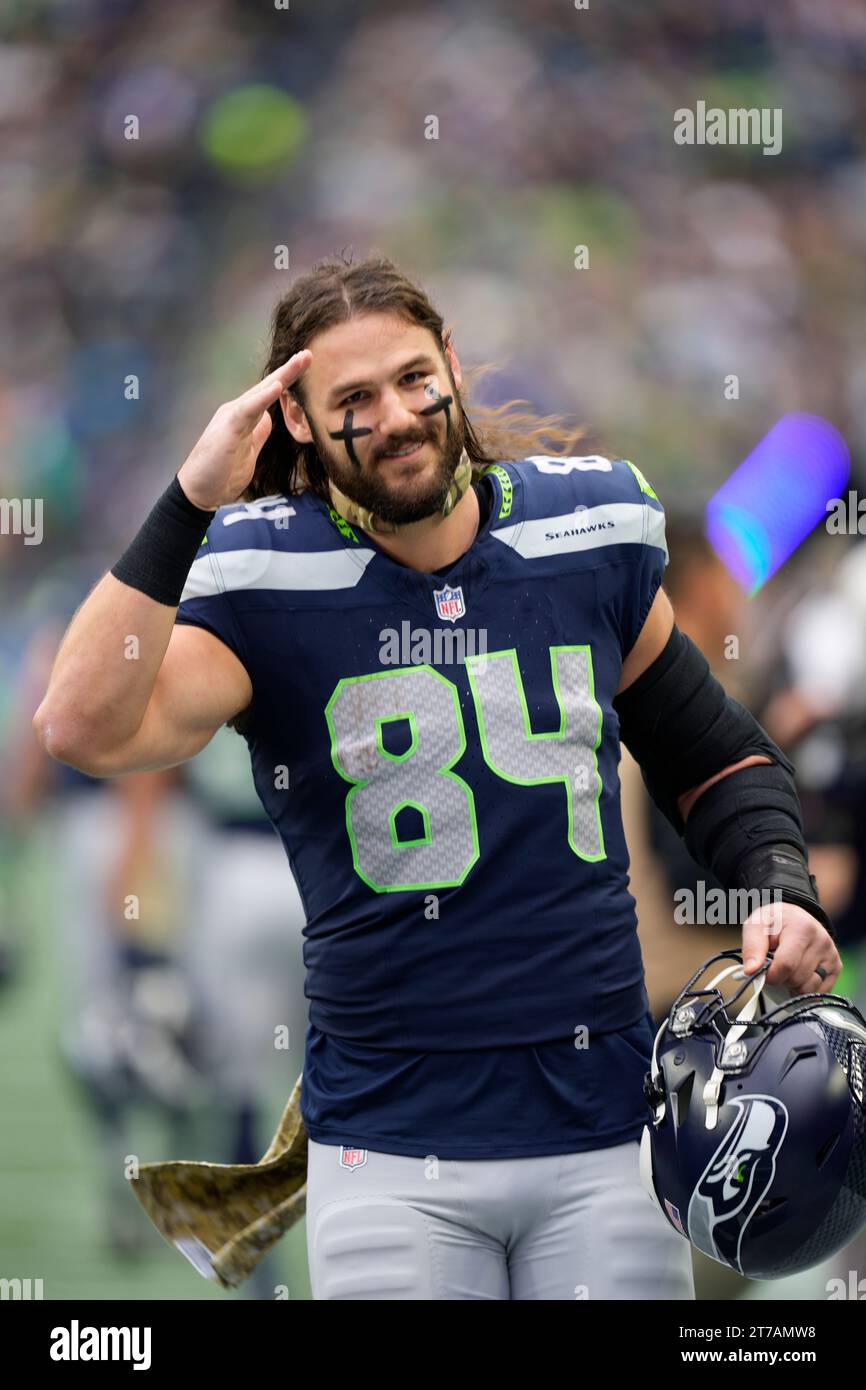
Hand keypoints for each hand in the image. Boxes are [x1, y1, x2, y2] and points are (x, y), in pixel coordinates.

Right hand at [177, 351, 311, 510]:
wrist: (198, 491)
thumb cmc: (221, 472)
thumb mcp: (248, 451)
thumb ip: (258, 433)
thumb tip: (269, 419)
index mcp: (244, 417)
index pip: (269, 395)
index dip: (287, 381)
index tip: (305, 367)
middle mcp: (237, 412)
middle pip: (267, 387)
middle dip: (288, 370)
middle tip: (308, 354)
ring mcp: (231, 418)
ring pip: (260, 392)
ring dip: (281, 376)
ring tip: (299, 361)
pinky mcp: (228, 429)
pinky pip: (248, 410)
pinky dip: (263, 397)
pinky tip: (277, 386)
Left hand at [741, 901, 841, 994]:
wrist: (793, 917)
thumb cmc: (773, 923)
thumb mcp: (756, 926)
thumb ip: (752, 947)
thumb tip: (751, 971)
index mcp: (802, 928)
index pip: (786, 965)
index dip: (771, 974)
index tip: (764, 970)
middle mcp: (822, 941)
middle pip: (797, 979)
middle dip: (782, 978)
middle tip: (776, 964)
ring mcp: (832, 955)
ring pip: (808, 989)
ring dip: (793, 985)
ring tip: (788, 968)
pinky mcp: (836, 967)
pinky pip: (819, 993)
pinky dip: (805, 989)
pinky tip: (799, 974)